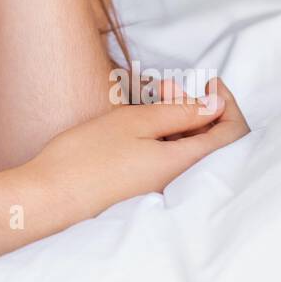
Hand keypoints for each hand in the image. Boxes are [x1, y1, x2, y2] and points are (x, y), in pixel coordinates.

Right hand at [27, 76, 249, 231]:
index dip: (225, 103)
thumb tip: (216, 105)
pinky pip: (166, 159)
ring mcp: (160, 186)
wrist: (49, 198)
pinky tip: (139, 121)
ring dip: (176, 119)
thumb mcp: (135, 122)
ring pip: (186, 147)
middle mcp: (179, 180)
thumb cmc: (87, 157)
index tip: (206, 83)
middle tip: (165, 86)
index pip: (231, 133)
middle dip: (195, 106)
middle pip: (209, 139)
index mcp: (184, 163)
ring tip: (149, 96)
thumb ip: (181, 113)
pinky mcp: (142, 188)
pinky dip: (161, 135)